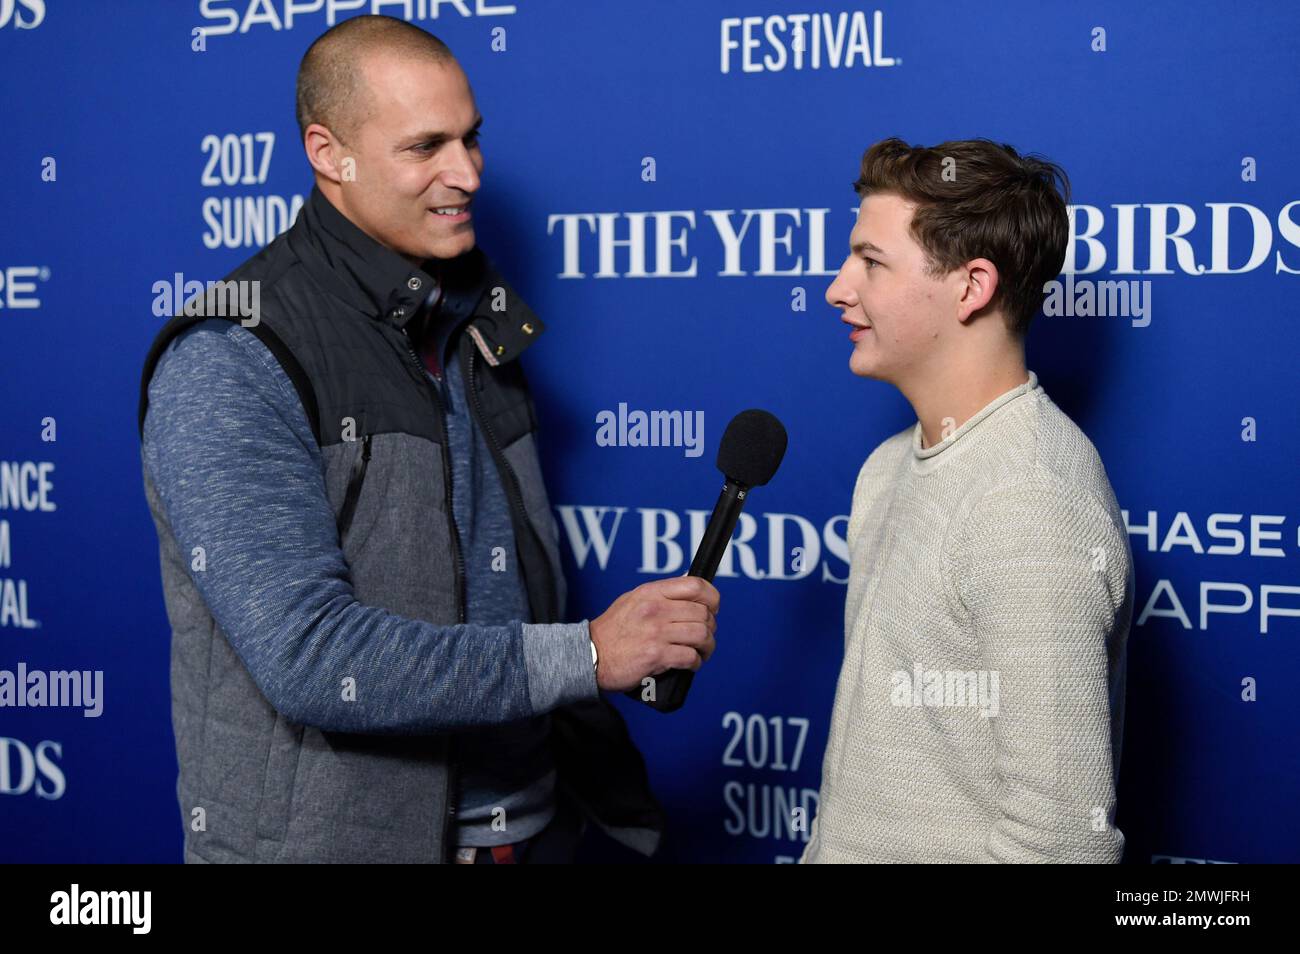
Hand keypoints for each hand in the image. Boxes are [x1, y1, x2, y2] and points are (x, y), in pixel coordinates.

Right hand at [589, 576, 719, 691]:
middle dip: (710, 627)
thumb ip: (660, 593)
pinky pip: (690, 657)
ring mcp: (656, 632)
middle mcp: (655, 609)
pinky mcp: (656, 655)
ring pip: (701, 635)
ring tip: (701, 652)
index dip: (712, 598)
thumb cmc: (612, 630)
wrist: (590, 655)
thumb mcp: (632, 599)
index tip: (712, 609)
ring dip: (707, 647)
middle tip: (705, 637)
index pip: (695, 585)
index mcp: (651, 592)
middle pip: (702, 613)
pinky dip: (696, 663)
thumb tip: (687, 584)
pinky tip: (690, 664)